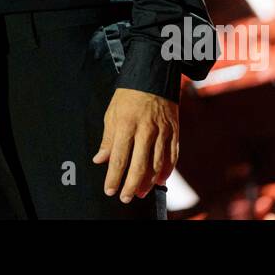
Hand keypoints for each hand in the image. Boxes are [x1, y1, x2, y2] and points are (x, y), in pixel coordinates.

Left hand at [93, 87, 177, 202]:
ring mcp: (162, 131)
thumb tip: (100, 159)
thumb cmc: (129, 95)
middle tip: (125, 197)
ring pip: (157, 164)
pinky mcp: (174, 131)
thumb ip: (108, 139)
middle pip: (139, 165)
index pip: (119, 157)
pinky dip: (166, 171)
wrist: (154, 76)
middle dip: (131, 185)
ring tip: (139, 192)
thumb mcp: (112, 113)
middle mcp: (146, 129)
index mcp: (126, 124)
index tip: (110, 190)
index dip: (114, 177)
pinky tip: (159, 180)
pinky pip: (172, 156)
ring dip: (148, 182)